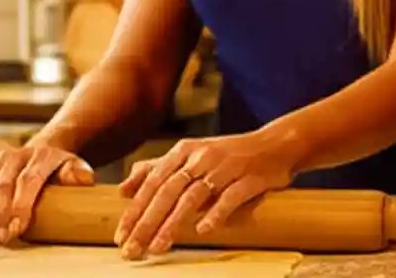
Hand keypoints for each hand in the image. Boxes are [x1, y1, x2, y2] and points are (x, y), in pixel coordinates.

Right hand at [0, 143, 94, 243]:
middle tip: (5, 238)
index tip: (19, 228)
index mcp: (41, 155)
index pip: (28, 180)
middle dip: (1, 215)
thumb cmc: (60, 168)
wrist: (43, 151)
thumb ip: (79, 173)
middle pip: (1, 185)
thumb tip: (82, 180)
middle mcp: (15, 155)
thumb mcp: (75, 167)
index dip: (21, 205)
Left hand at [113, 131, 298, 259]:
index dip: (135, 210)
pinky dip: (215, 213)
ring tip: (157, 248)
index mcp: (184, 151)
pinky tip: (202, 231)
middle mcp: (202, 156)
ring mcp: (226, 167)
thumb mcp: (191, 155)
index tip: (120, 236)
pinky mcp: (250, 178)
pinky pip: (230, 197)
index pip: (152, 182)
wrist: (275, 145)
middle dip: (146, 222)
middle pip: (168, 191)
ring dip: (173, 224)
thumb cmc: (228, 155)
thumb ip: (157, 169)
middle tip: (132, 249)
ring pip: (193, 197)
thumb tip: (122, 189)